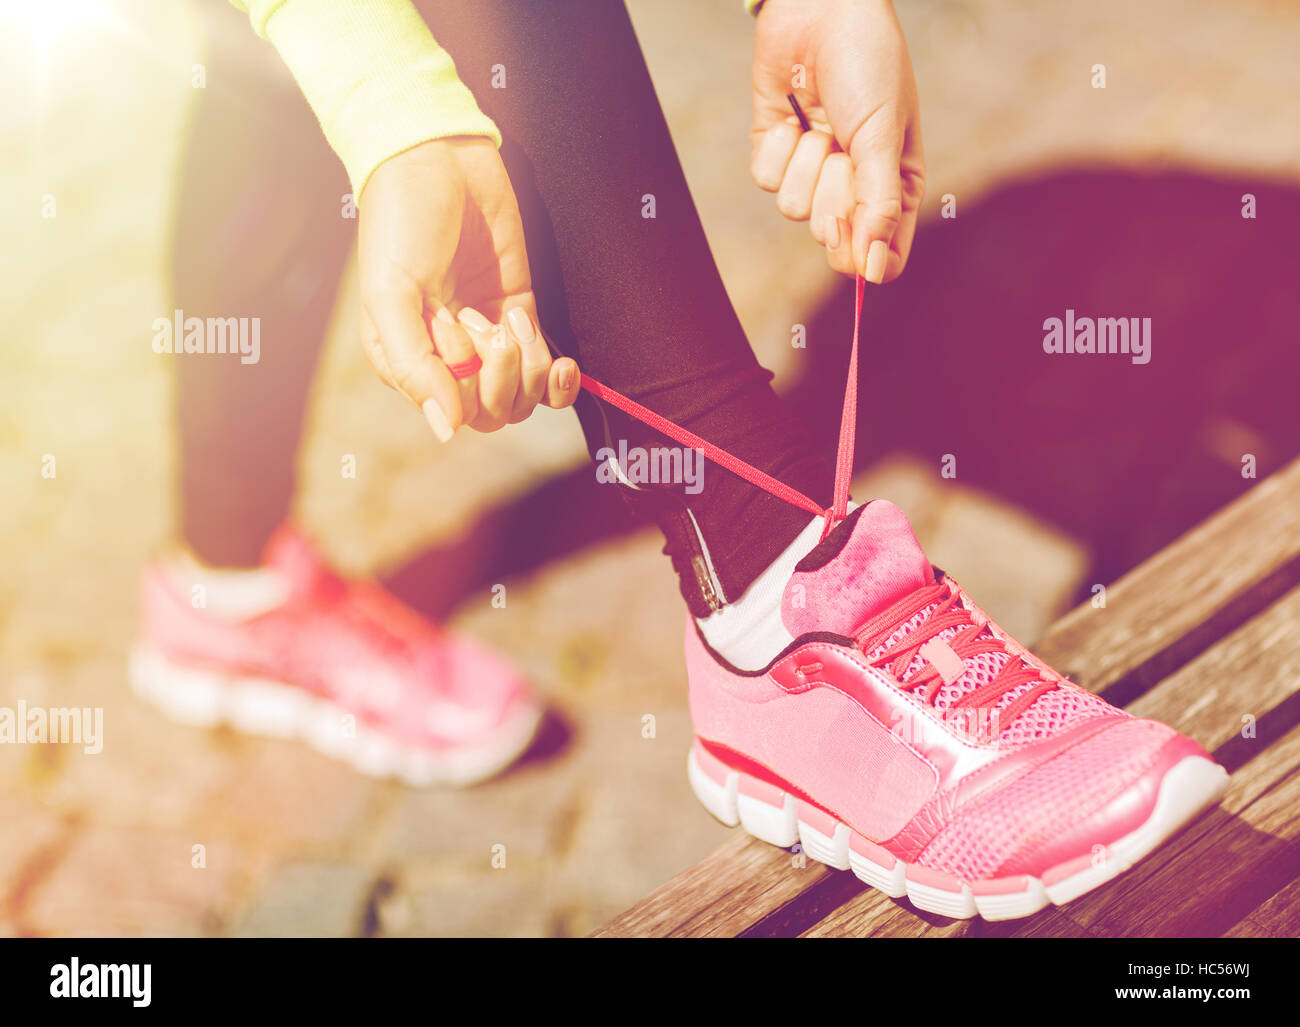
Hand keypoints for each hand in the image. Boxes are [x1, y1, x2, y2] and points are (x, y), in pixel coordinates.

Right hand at [357, 138, 579, 438]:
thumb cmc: (400, 222)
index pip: (454, 412)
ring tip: (508, 320)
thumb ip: (414, 366)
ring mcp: (485, 335)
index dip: (469, 384)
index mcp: (406, 360)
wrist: (436, 156)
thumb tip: (447, 429)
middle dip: (501, 379)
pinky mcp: (518, 309)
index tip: (458, 327)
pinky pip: (544, 369)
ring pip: (522, 397)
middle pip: (493, 413)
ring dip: (527, 367)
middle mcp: (446, 357)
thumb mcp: (392, 296)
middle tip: (487, 322)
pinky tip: (560, 360)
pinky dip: (556, 373)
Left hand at [750, 0, 924, 282]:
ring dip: (808, 167)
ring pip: (797, 211)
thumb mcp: (883, 136)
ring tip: (821, 125)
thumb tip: (873, 268)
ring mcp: (813, 169)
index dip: (869, 260)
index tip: (861, 259)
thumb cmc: (868, 64)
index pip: (882, 251)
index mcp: (894, 183)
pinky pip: (769, 181)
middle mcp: (853, 183)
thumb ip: (879, 203)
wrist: (822, 9)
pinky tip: (792, 117)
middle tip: (843, 158)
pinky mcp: (776, 152)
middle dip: (835, 199)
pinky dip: (779, 150)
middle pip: (836, 238)